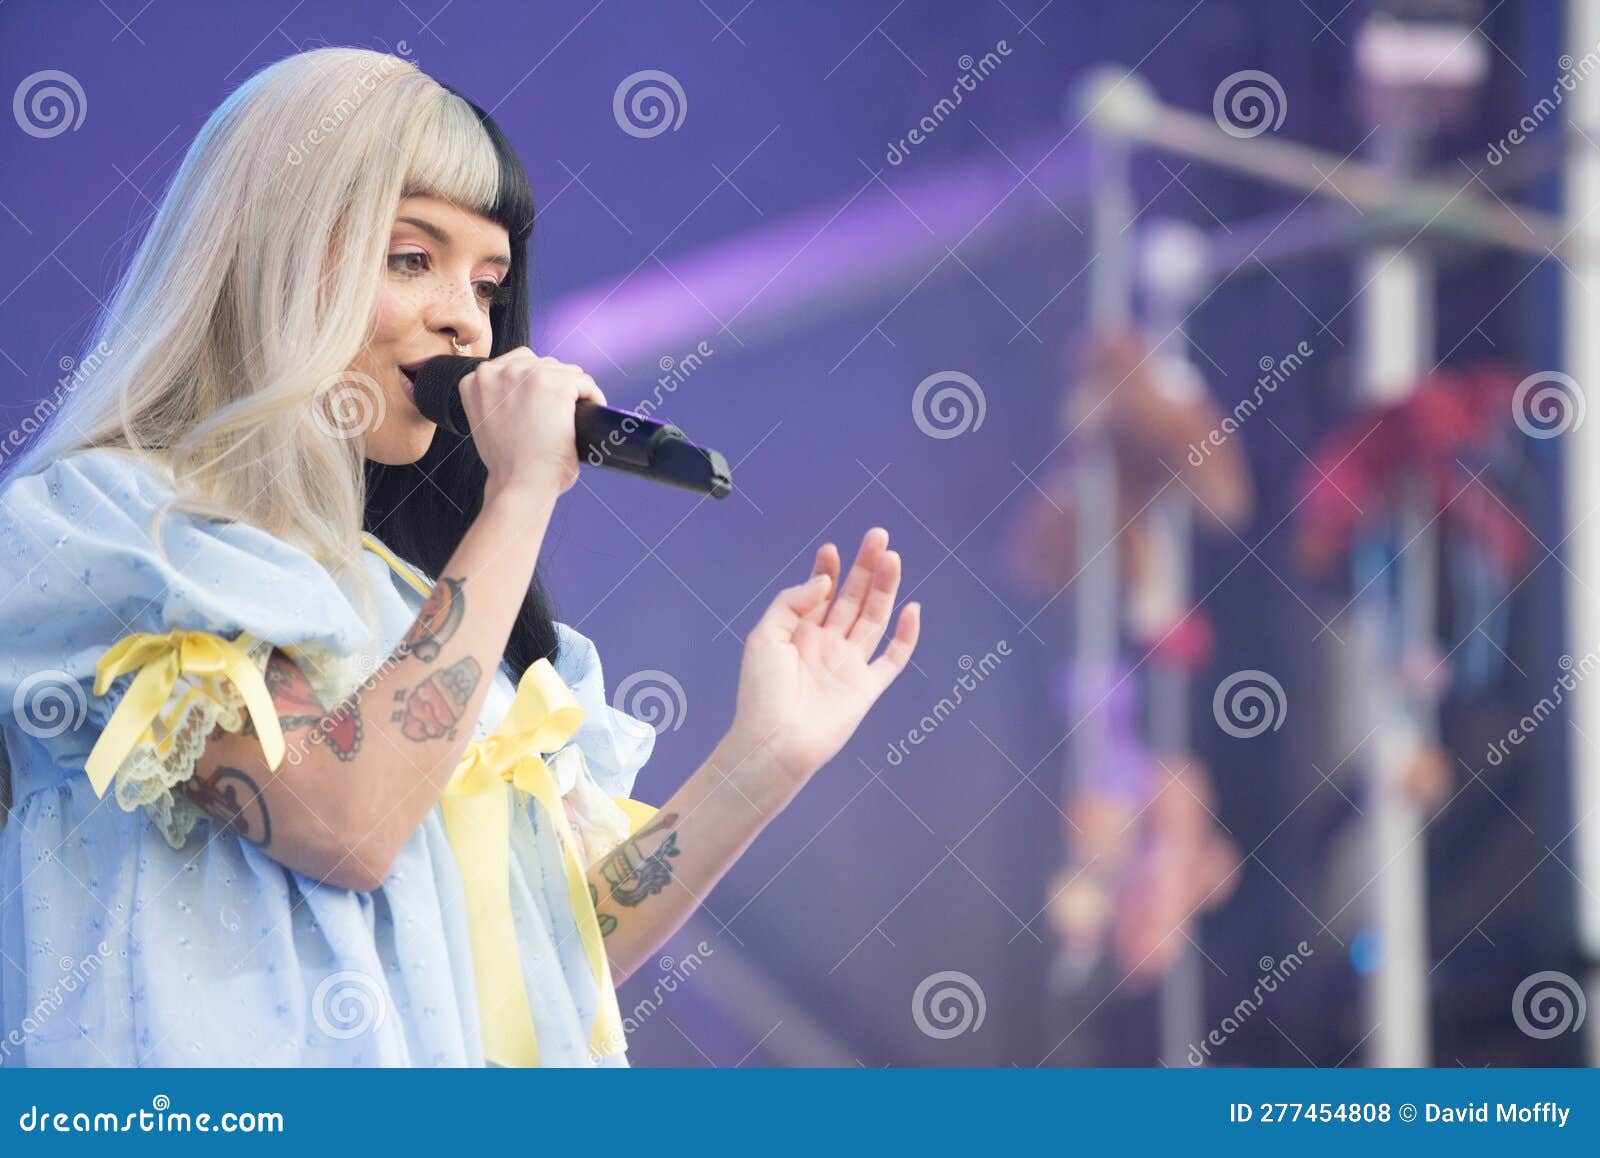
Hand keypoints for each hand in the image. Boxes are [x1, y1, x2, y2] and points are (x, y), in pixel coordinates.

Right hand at [461, 347, 606, 504]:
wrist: (519, 485)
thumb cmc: (509, 466)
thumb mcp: (490, 423)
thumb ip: (501, 400)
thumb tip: (530, 394)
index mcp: (475, 380)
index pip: (516, 365)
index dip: (534, 385)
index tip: (544, 404)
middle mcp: (497, 371)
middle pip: (542, 364)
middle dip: (555, 386)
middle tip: (562, 414)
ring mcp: (526, 374)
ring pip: (565, 371)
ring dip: (573, 391)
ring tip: (574, 416)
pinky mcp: (555, 383)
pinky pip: (584, 382)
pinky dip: (593, 397)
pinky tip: (591, 414)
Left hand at [723, 527, 920, 804]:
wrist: (774, 741)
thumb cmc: (761, 692)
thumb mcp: (764, 635)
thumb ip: (792, 603)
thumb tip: (822, 582)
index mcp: (799, 632)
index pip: (820, 592)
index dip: (827, 568)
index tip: (831, 548)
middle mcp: (827, 644)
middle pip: (852, 597)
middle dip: (864, 566)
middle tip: (878, 536)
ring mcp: (849, 664)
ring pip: (873, 617)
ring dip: (884, 588)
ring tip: (893, 557)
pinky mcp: (867, 687)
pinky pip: (893, 658)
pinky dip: (906, 636)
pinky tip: (912, 608)